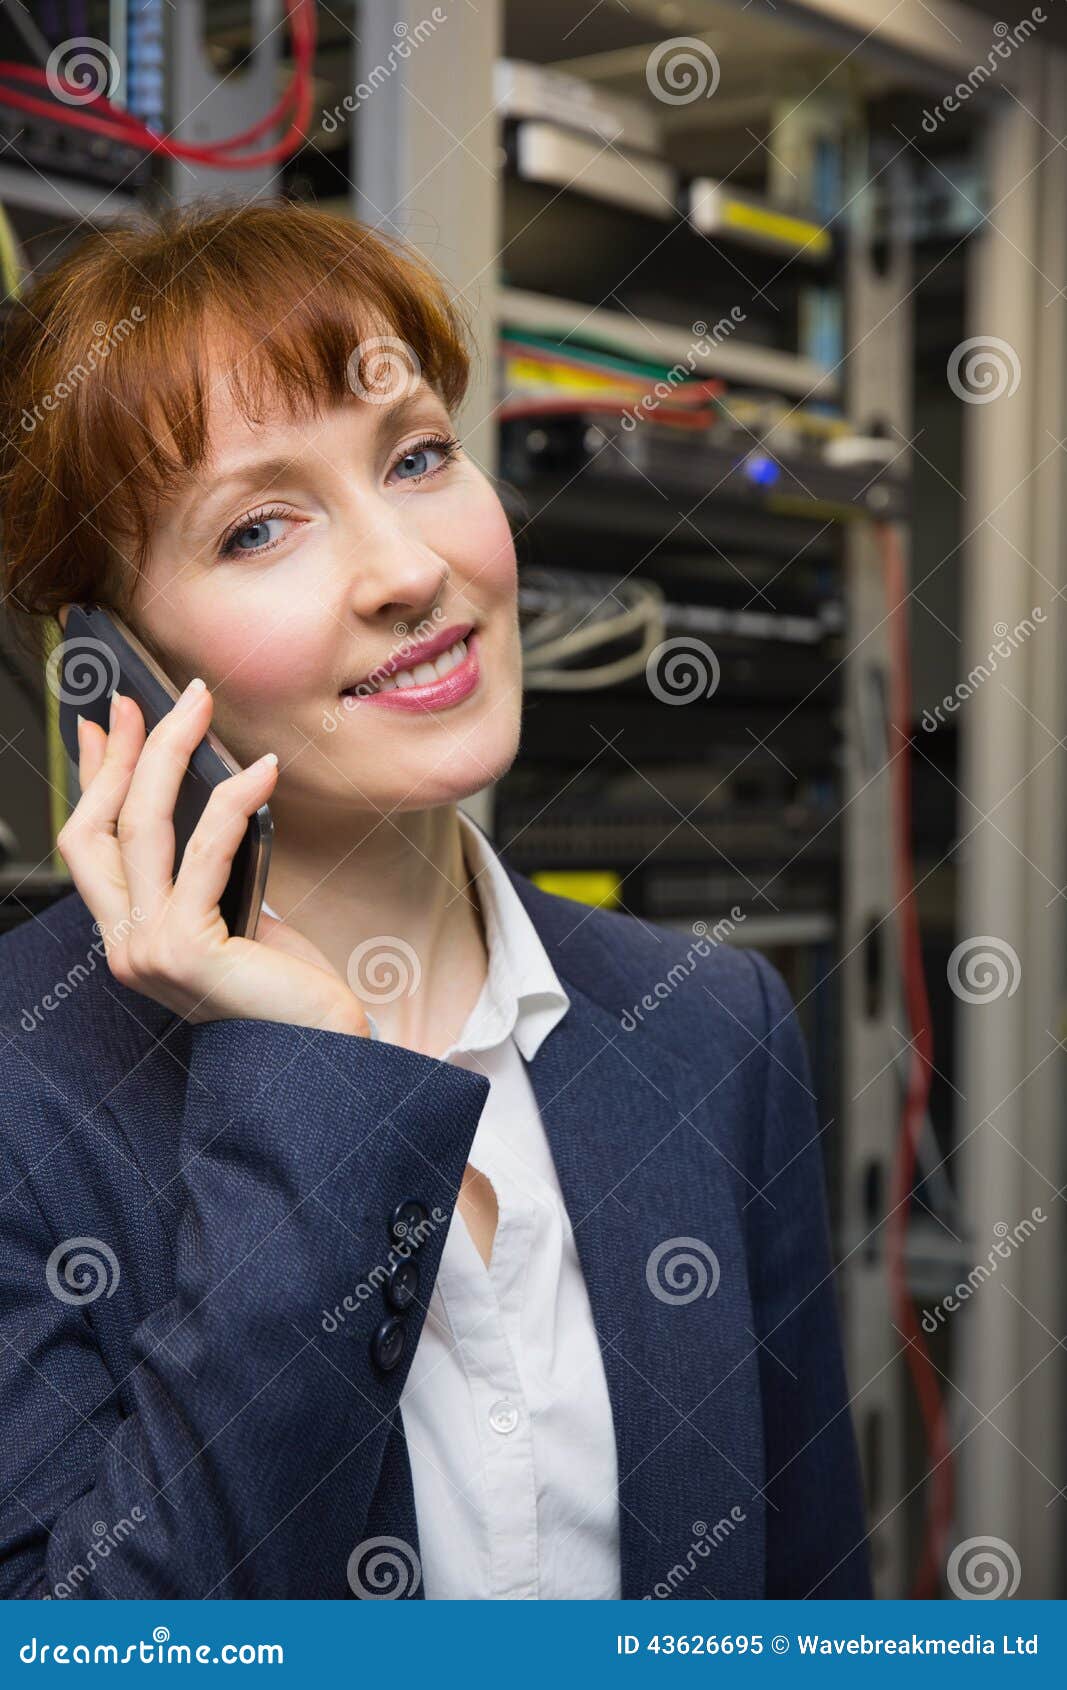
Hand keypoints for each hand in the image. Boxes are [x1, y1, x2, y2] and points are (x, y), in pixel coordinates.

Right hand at [56, 679, 370, 1035]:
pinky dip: (232, 801)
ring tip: (200, 707)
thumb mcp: (236, 912)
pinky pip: (208, 853)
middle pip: (100, 827)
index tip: (106, 719)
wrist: (320, 1055)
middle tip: (151, 697)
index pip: (90, 844)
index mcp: (130, 936)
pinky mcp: (187, 952)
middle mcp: (126, 947)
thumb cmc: (286, 988)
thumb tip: (200, 787)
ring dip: (172, 754)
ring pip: (144, 828)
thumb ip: (206, 867)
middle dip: (124, 752)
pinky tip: (261, 768)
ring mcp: (148, 952)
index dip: (94, 777)